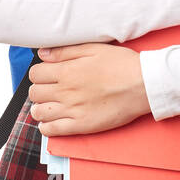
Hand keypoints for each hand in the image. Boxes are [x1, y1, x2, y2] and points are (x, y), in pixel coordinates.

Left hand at [27, 42, 151, 136]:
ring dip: (41, 108)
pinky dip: (46, 127)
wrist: (144, 84)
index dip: (40, 73)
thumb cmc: (122, 64)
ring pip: (39, 113)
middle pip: (35, 93)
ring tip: (51, 105)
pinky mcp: (81, 125)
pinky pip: (52, 131)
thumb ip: (65, 51)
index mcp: (68, 71)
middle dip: (40, 90)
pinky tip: (53, 121)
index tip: (48, 74)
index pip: (35, 74)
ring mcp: (72, 110)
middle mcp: (66, 91)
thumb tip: (43, 53)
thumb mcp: (94, 48)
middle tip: (51, 89)